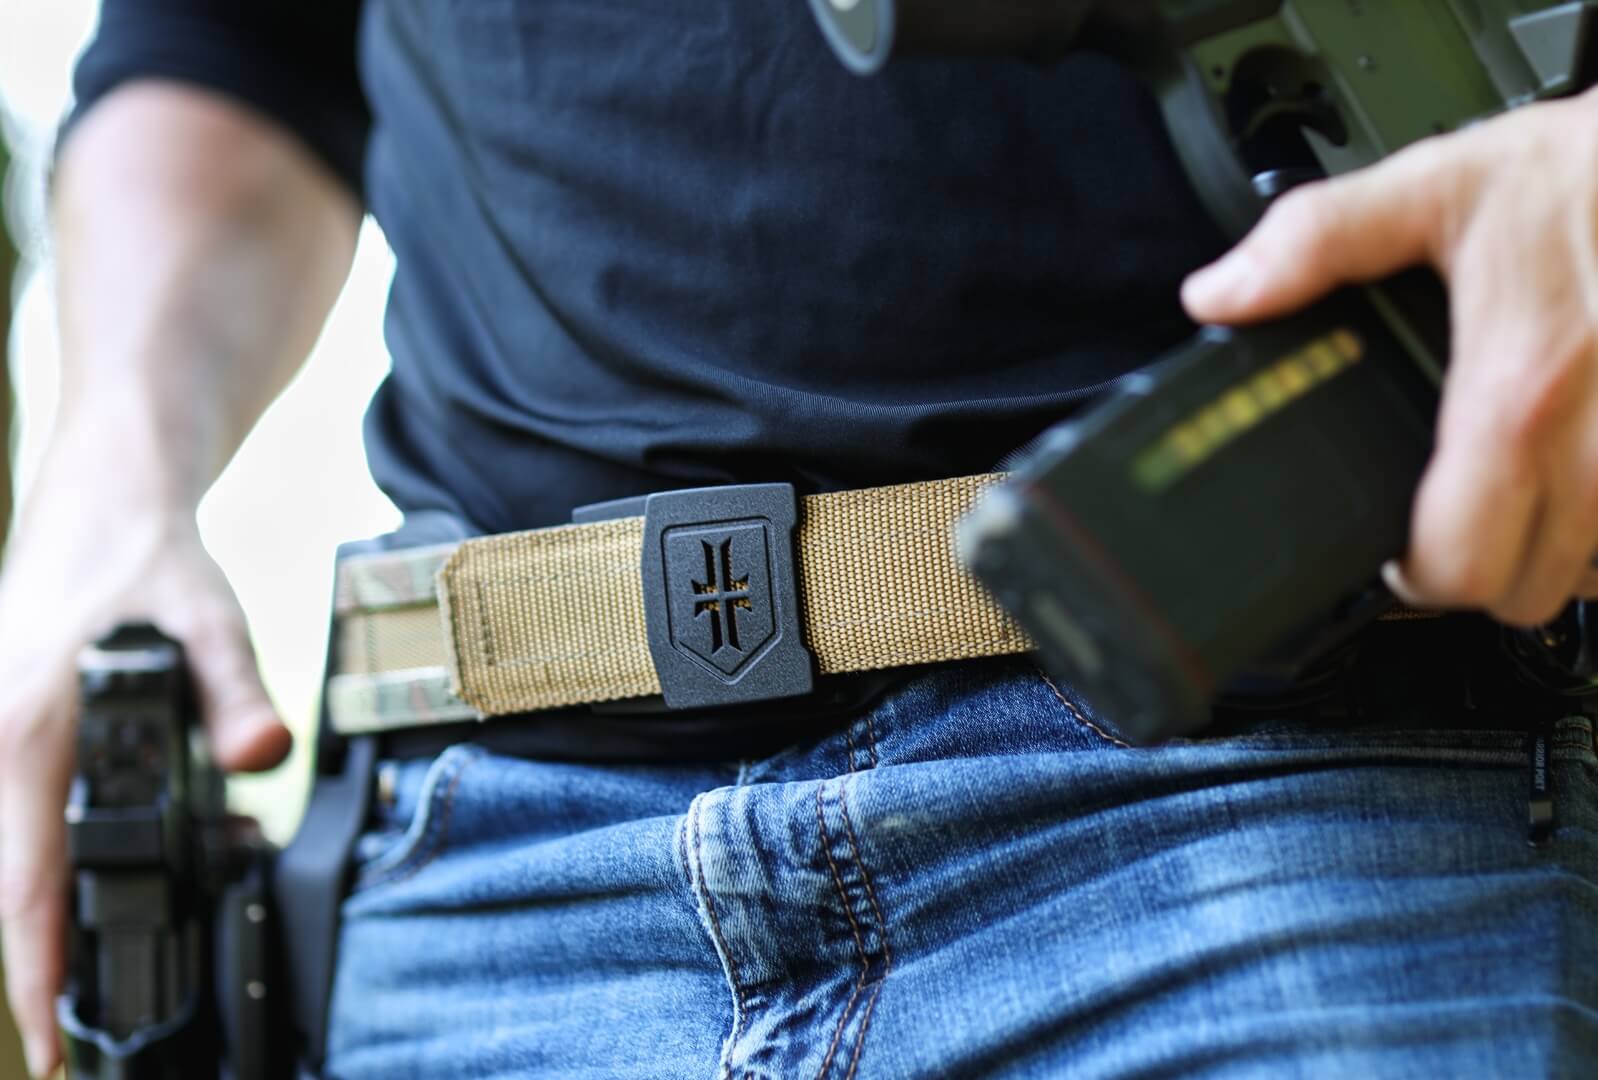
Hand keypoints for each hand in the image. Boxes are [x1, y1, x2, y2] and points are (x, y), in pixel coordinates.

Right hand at [0, 468, 290, 1077]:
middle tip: (92, 1027)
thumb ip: (236, 693)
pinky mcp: (14, 729)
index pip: (23, 886)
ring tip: (116, 955)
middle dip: (50, 960)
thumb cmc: (145, 553)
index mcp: (22, 734)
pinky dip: (62, 856)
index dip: (38, 976)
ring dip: (64, 906)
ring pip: (17, 854)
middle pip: (12, 885)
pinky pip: (25, 817)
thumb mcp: (206, 618)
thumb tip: (260, 758)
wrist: (104, 495)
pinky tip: (113, 867)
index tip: (53, 1047)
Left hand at [1182, 87, 1597, 627]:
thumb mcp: (1437, 183)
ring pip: (1590, 581)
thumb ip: (1317, 240)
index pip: (1455, 564)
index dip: (1409, 571)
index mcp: (1517, 396)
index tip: (1394, 544)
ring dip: (1551, 553)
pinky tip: (1582, 478)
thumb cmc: (1590, 172)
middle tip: (1450, 520)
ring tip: (1520, 493)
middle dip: (1476, 571)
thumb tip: (1222, 293)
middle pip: (1520, 595)